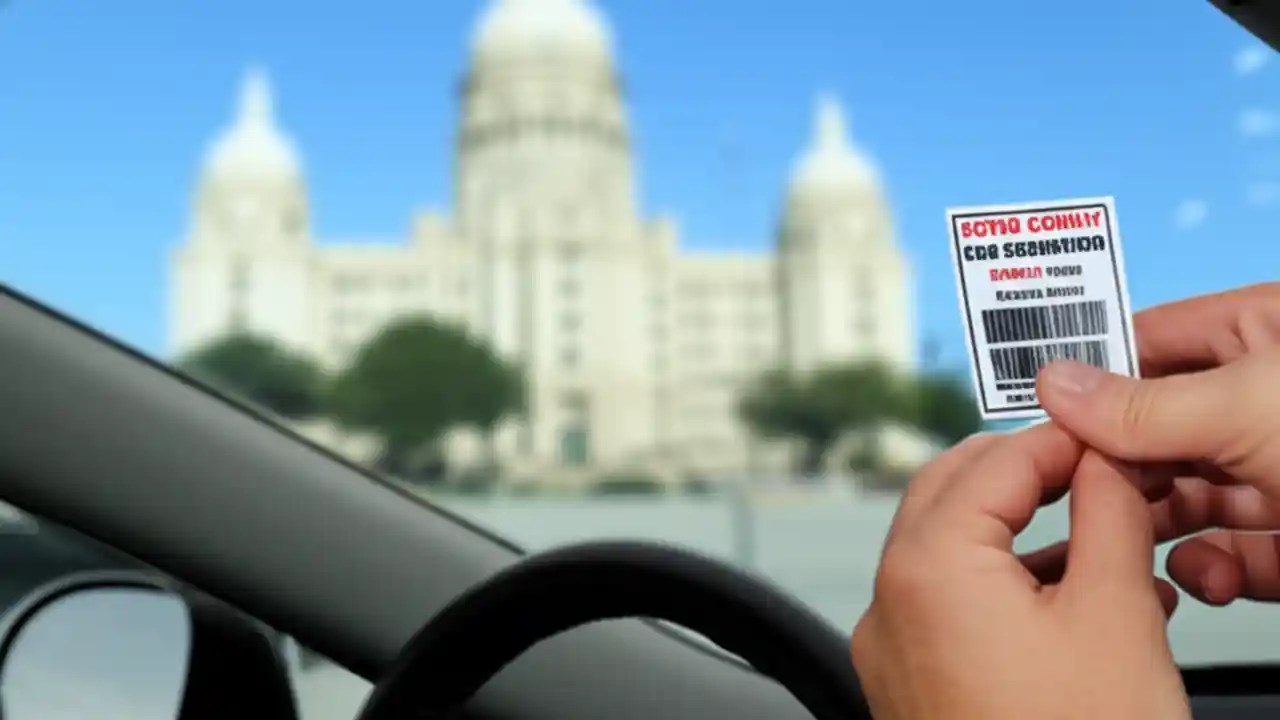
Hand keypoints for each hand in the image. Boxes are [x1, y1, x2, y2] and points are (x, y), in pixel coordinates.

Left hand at [851, 425, 1187, 719]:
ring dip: (1024, 532)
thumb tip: (1103, 462)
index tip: (1108, 437)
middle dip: (1025, 473)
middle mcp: (891, 602)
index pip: (993, 463)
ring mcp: (893, 649)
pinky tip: (1078, 600)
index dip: (1060, 441)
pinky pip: (951, 608)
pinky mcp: (910, 687)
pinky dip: (1007, 588)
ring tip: (1109, 538)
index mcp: (928, 568)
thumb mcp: (1114, 614)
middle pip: (952, 493)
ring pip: (952, 551)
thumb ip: (1106, 513)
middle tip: (1093, 467)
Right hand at [1035, 282, 1279, 605]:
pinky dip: (1213, 570)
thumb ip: (1142, 406)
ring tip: (1129, 539)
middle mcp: (1268, 399)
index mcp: (1263, 334)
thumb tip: (1051, 383)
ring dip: (1158, 526)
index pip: (1151, 341)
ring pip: (1192, 497)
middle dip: (1122, 466)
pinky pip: (1236, 553)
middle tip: (1079, 490)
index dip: (1093, 377)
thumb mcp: (1248, 408)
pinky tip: (1204, 574)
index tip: (1040, 415)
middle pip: (1160, 428)